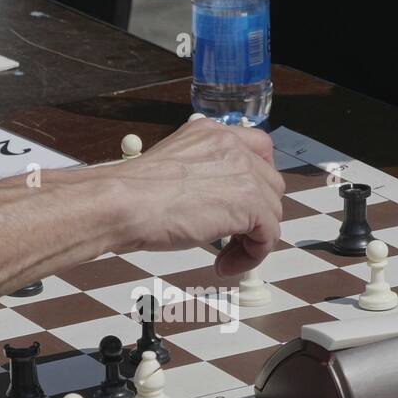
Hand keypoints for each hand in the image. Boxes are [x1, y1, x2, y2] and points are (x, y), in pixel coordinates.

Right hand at [96, 118, 284, 276]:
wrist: (125, 204)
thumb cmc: (134, 195)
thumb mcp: (173, 170)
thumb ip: (200, 175)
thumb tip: (214, 202)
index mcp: (211, 133)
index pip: (258, 149)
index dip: (258, 180)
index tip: (247, 204)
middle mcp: (232, 146)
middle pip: (270, 184)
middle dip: (255, 215)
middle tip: (231, 238)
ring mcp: (244, 172)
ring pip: (272, 212)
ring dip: (252, 239)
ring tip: (225, 256)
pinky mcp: (250, 203)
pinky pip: (269, 235)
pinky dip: (252, 255)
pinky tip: (226, 263)